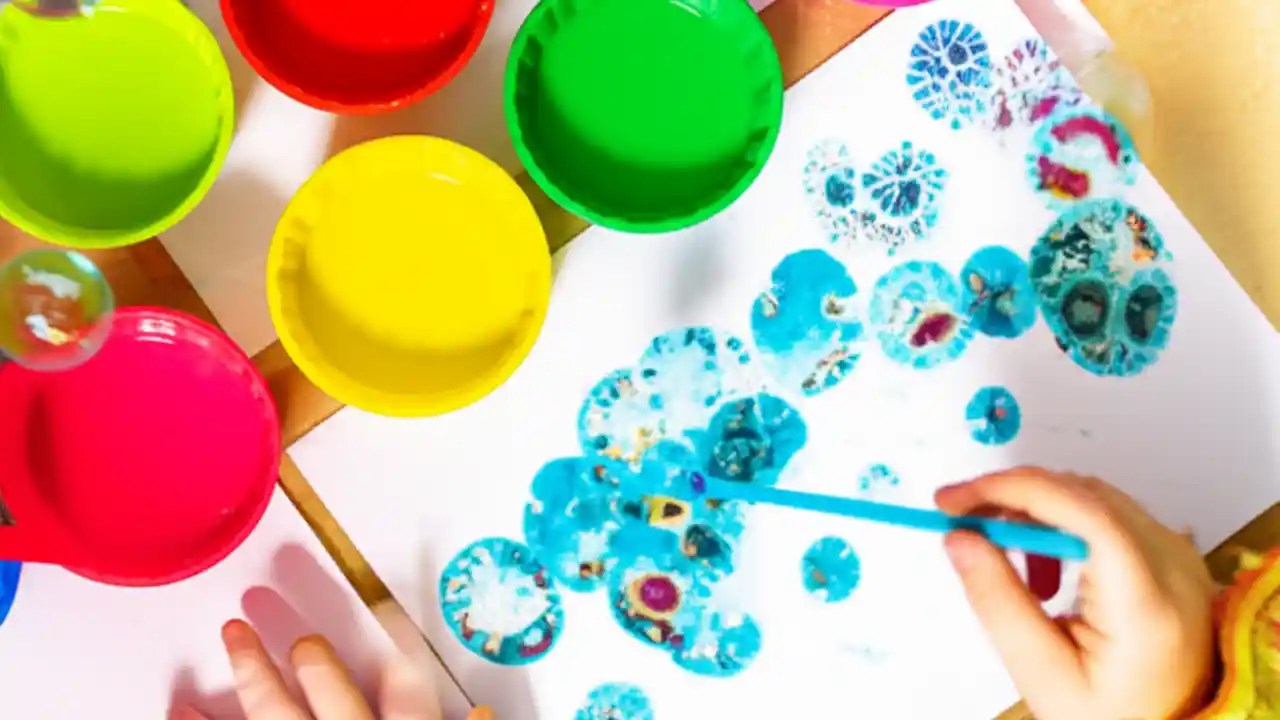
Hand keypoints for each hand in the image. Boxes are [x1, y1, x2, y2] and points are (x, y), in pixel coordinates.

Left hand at [173, 603, 491, 719]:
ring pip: (273, 718)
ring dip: (252, 676)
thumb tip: (479, 712)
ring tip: (232, 636)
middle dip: (316, 660)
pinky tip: (180, 706)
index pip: (407, 684)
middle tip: (302, 635)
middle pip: (334, 695)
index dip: (395, 639)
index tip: (382, 604)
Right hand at [936, 468, 1216, 719]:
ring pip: (1092, 498)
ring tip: (999, 552)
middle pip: (1082, 495)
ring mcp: (1178, 556)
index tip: (952, 500)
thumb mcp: (1041, 673)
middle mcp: (1173, 565)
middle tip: (959, 518)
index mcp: (1145, 601)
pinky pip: (1107, 515)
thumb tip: (959, 538)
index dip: (1009, 490)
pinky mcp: (1171, 556)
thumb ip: (998, 602)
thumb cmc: (1109, 714)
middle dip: (1011, 495)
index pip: (1080, 510)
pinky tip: (1042, 568)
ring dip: (1034, 510)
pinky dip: (1061, 524)